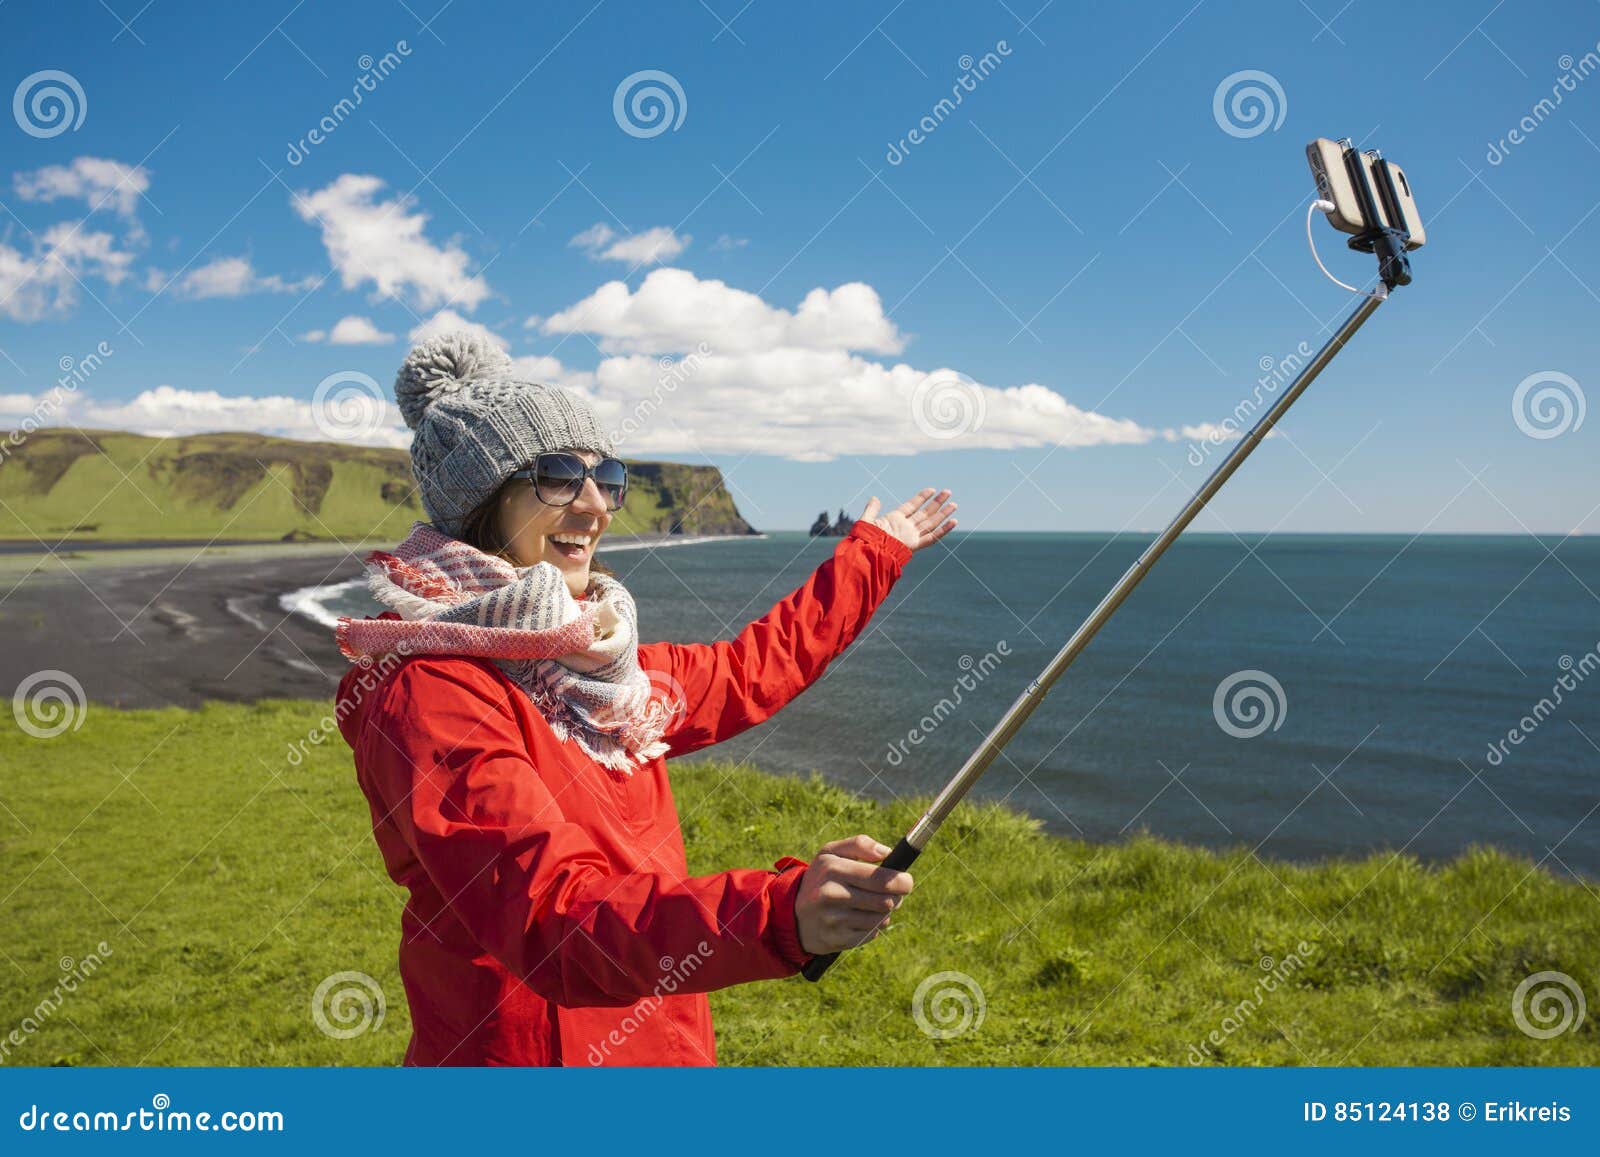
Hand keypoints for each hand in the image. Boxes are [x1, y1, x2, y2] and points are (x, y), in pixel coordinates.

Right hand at [794, 834, 914, 954]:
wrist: (791, 914)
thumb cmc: (820, 879)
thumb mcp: (830, 853)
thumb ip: (858, 844)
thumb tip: (886, 852)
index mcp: (834, 869)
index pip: (881, 879)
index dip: (902, 881)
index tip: (906, 881)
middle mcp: (832, 894)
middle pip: (886, 901)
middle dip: (896, 897)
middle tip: (894, 894)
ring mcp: (833, 919)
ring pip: (881, 919)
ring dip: (884, 913)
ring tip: (872, 906)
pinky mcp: (835, 940)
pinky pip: (870, 934)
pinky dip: (871, 928)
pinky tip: (859, 920)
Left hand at [861, 488, 956, 553]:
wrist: (868, 552)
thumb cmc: (866, 539)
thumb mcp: (867, 520)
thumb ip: (872, 509)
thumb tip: (875, 498)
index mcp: (895, 520)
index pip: (912, 506)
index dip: (921, 497)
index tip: (931, 489)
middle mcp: (906, 528)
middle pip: (925, 513)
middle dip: (937, 503)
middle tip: (948, 492)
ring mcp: (911, 535)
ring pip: (931, 523)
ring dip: (943, 514)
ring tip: (954, 504)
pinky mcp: (915, 544)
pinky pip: (932, 537)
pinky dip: (943, 530)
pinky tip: (953, 522)